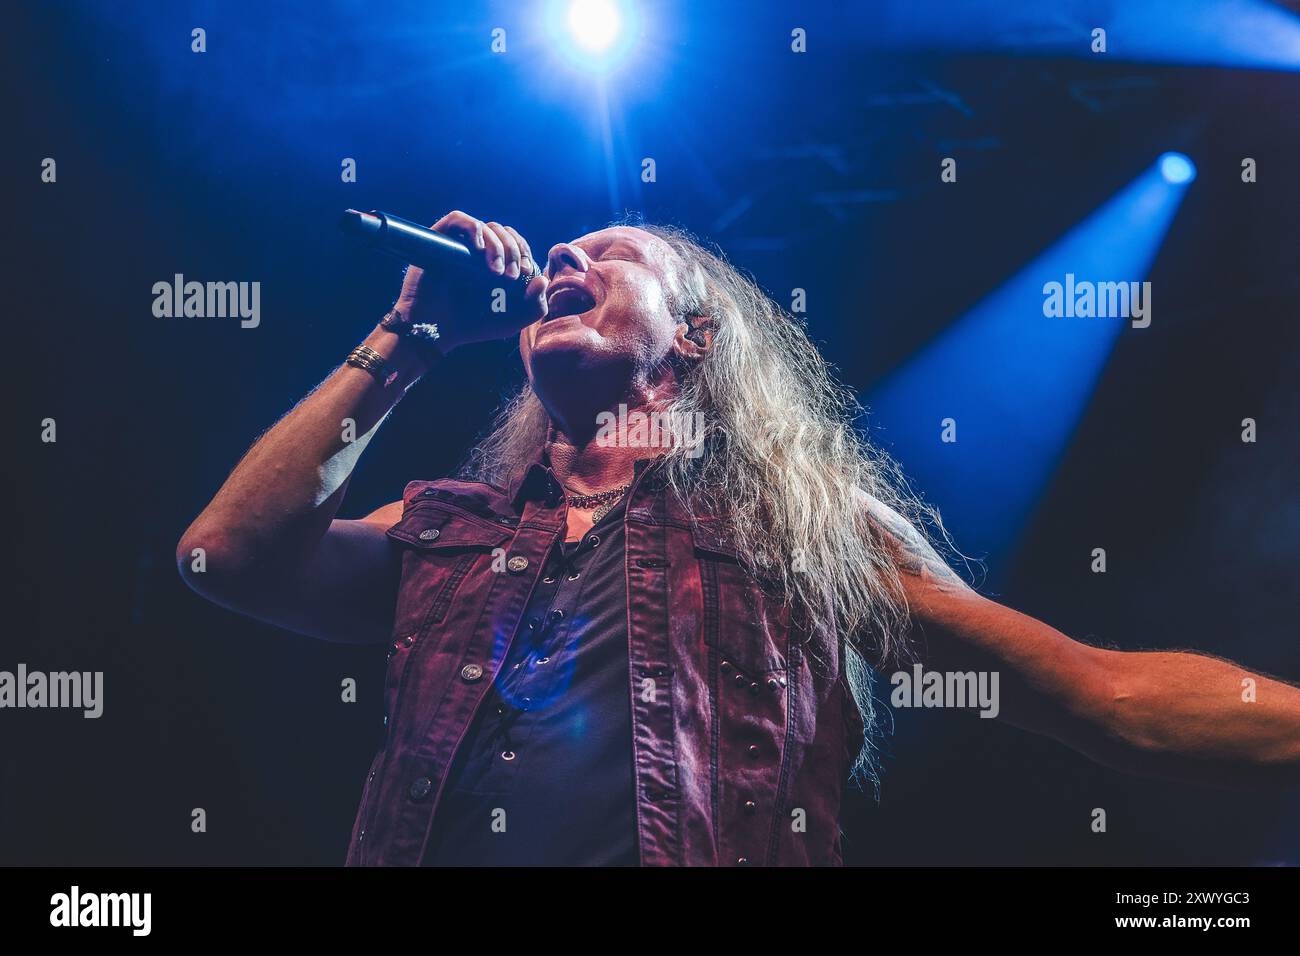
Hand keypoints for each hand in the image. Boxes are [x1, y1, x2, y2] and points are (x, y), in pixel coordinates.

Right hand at [393, 211, 547, 351]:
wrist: (436, 331)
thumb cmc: (471, 325)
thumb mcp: (511, 321)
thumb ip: (534, 307)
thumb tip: (542, 280)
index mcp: (494, 261)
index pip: (515, 242)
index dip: (524, 252)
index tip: (525, 273)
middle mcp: (477, 250)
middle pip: (503, 231)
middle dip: (514, 251)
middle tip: (513, 275)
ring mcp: (458, 243)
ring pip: (485, 226)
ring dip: (498, 245)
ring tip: (497, 272)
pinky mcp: (438, 240)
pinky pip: (457, 219)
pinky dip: (473, 230)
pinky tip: (478, 251)